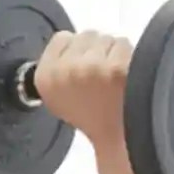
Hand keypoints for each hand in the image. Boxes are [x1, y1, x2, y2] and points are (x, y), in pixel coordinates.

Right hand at [34, 31, 131, 147]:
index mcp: (45, 79)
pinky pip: (123, 45)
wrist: (118, 138)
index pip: (61, 39)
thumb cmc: (93, 118)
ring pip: (107, 39)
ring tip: (114, 80)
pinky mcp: (115, 68)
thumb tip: (71, 43)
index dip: (76, 50)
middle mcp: (64, 71)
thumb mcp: (58, 97)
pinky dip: (128, 58)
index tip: (84, 67)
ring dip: (114, 54)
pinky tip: (126, 78)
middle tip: (102, 77)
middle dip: (96, 51)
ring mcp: (90, 68)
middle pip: (85, 36)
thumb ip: (57, 67)